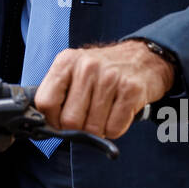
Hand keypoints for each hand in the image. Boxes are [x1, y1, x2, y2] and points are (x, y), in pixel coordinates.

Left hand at [33, 40, 174, 140]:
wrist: (143, 58)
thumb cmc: (103, 71)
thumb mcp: (74, 70)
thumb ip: (57, 92)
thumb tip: (44, 124)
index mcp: (66, 61)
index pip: (45, 102)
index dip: (51, 120)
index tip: (60, 121)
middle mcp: (87, 66)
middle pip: (70, 121)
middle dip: (78, 129)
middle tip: (87, 119)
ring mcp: (110, 78)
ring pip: (93, 129)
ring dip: (98, 130)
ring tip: (104, 113)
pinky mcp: (131, 90)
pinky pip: (115, 129)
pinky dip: (115, 129)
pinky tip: (118, 112)